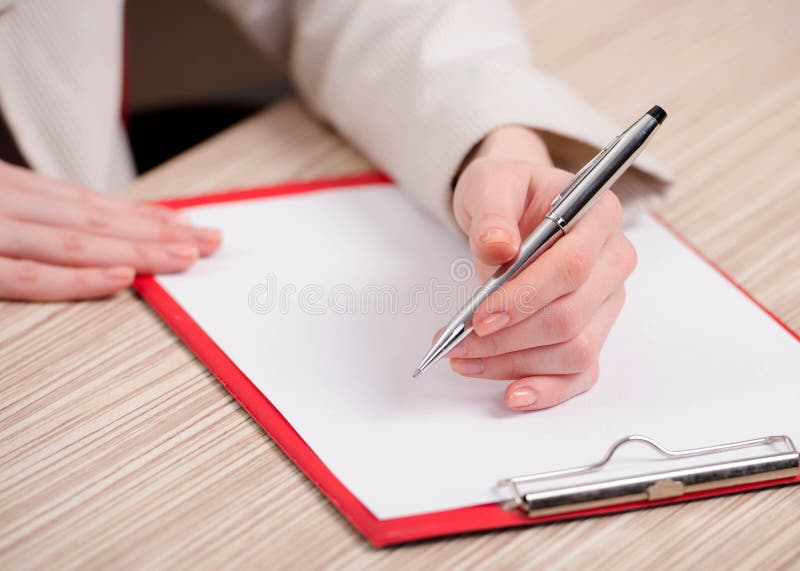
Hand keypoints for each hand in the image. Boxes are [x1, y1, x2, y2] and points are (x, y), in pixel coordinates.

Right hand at [0, 160, 220, 300]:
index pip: (86, 203)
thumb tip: (63, 226)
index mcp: (7, 188)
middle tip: (209, 241)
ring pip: (76, 243)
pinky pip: (30, 276)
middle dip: (159, 232)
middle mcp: (6, 203)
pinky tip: (123, 278)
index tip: (183, 223)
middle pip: (95, 220)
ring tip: (187, 256)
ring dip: (138, 251)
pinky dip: (79, 277)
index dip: (140, 216)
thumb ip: (19, 210)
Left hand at [450, 126, 635, 410]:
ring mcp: (607, 302)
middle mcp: (614, 261)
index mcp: (599, 216)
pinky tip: (512, 394)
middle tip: (459, 342)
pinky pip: (581, 373)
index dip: (526, 297)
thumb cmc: (507, 193)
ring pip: (574, 351)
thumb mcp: (491, 183)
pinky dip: (548, 389)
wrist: (513, 207)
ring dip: (515, 364)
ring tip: (464, 359)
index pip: (574, 267)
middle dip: (510, 338)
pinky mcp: (594, 331)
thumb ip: (492, 212)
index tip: (479, 316)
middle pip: (571, 317)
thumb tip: (499, 246)